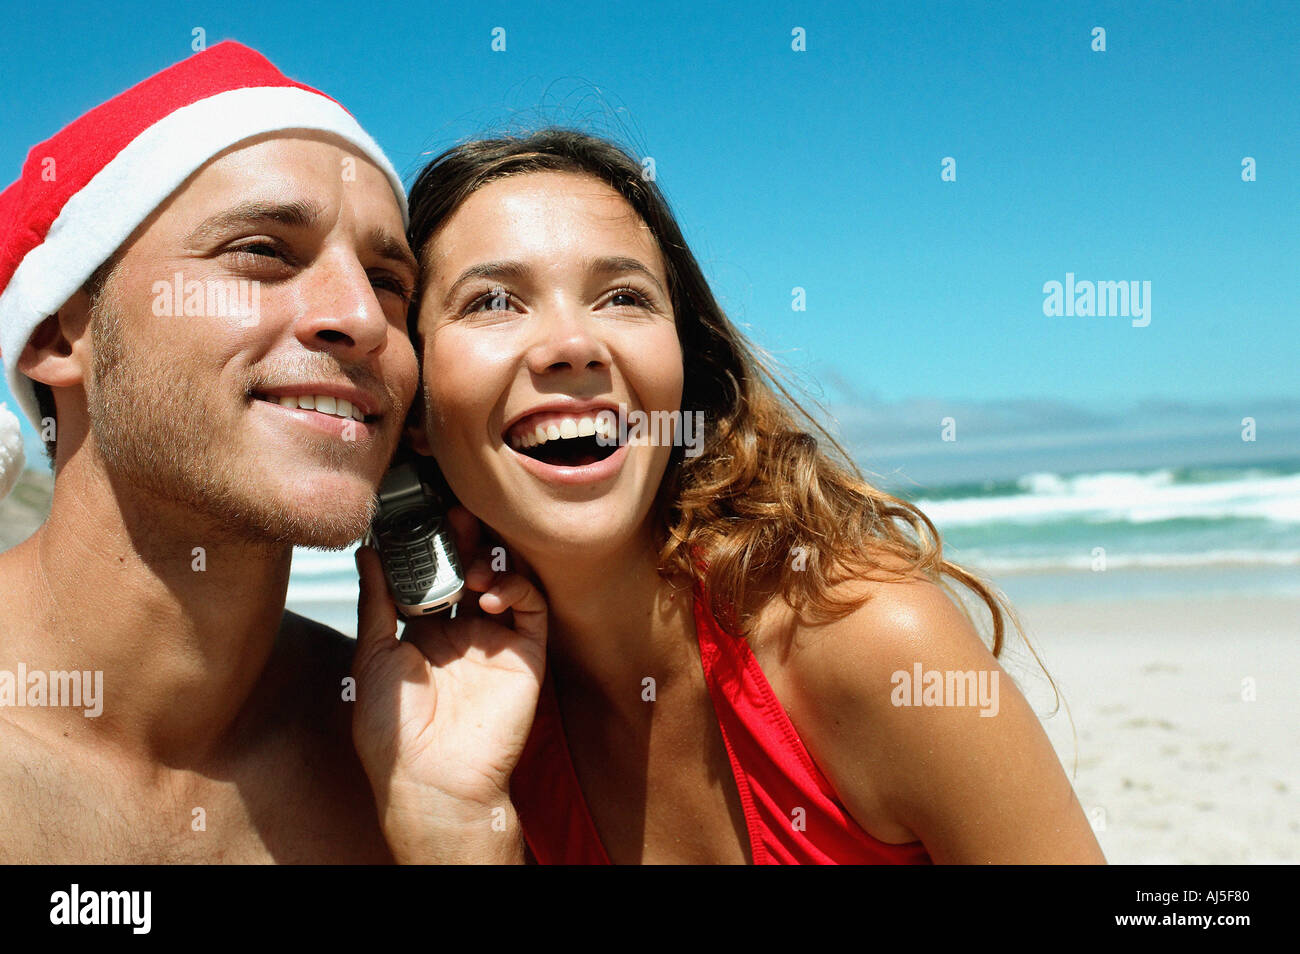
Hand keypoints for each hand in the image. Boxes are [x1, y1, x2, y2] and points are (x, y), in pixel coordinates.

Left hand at [351, 507, 546, 862]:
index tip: (417, 514)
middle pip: (469, 569)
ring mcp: (495, 641)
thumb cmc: (392, 730)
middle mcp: (461, 633)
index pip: (431, 574)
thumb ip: (377, 601)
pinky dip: (515, 588)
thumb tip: (367, 551)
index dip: (428, 545)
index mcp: (422, 634)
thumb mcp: (372, 656)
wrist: (431, 778)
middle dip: (463, 539)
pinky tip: (488, 594)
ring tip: (469, 562)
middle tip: (455, 512)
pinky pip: (531, 607)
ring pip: (503, 580)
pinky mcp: (526, 654)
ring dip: (488, 560)